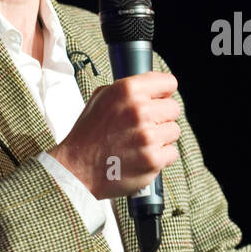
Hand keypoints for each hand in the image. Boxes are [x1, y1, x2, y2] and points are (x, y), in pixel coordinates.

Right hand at [48, 71, 181, 198]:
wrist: (77, 169)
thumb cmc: (88, 134)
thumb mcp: (101, 98)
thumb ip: (128, 90)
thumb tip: (153, 88)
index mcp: (127, 90)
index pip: (168, 82)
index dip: (163, 92)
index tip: (158, 100)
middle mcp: (140, 111)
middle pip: (173, 108)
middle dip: (161, 117)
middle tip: (144, 127)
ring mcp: (148, 136)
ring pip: (174, 131)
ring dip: (161, 137)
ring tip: (140, 143)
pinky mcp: (153, 159)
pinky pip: (172, 153)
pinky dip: (160, 157)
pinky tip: (142, 156)